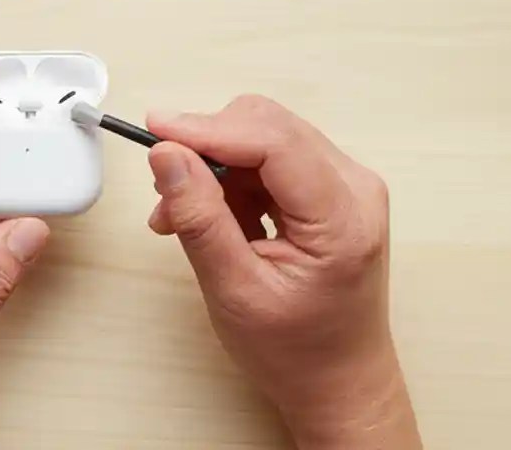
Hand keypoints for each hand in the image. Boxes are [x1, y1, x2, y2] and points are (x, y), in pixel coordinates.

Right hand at [145, 95, 420, 449]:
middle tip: (165, 192)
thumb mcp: (235, 291)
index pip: (274, 143)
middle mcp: (356, 188)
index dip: (209, 128)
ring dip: (215, 166)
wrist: (339, 384)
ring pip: (265, 137)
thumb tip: (166, 155)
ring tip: (184, 218)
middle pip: (269, 127)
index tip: (155, 130)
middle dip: (207, 147)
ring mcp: (347, 186)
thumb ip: (200, 219)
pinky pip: (271, 158)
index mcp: (342, 219)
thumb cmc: (296, 352)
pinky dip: (232, 178)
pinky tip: (211, 216)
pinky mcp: (330, 190)